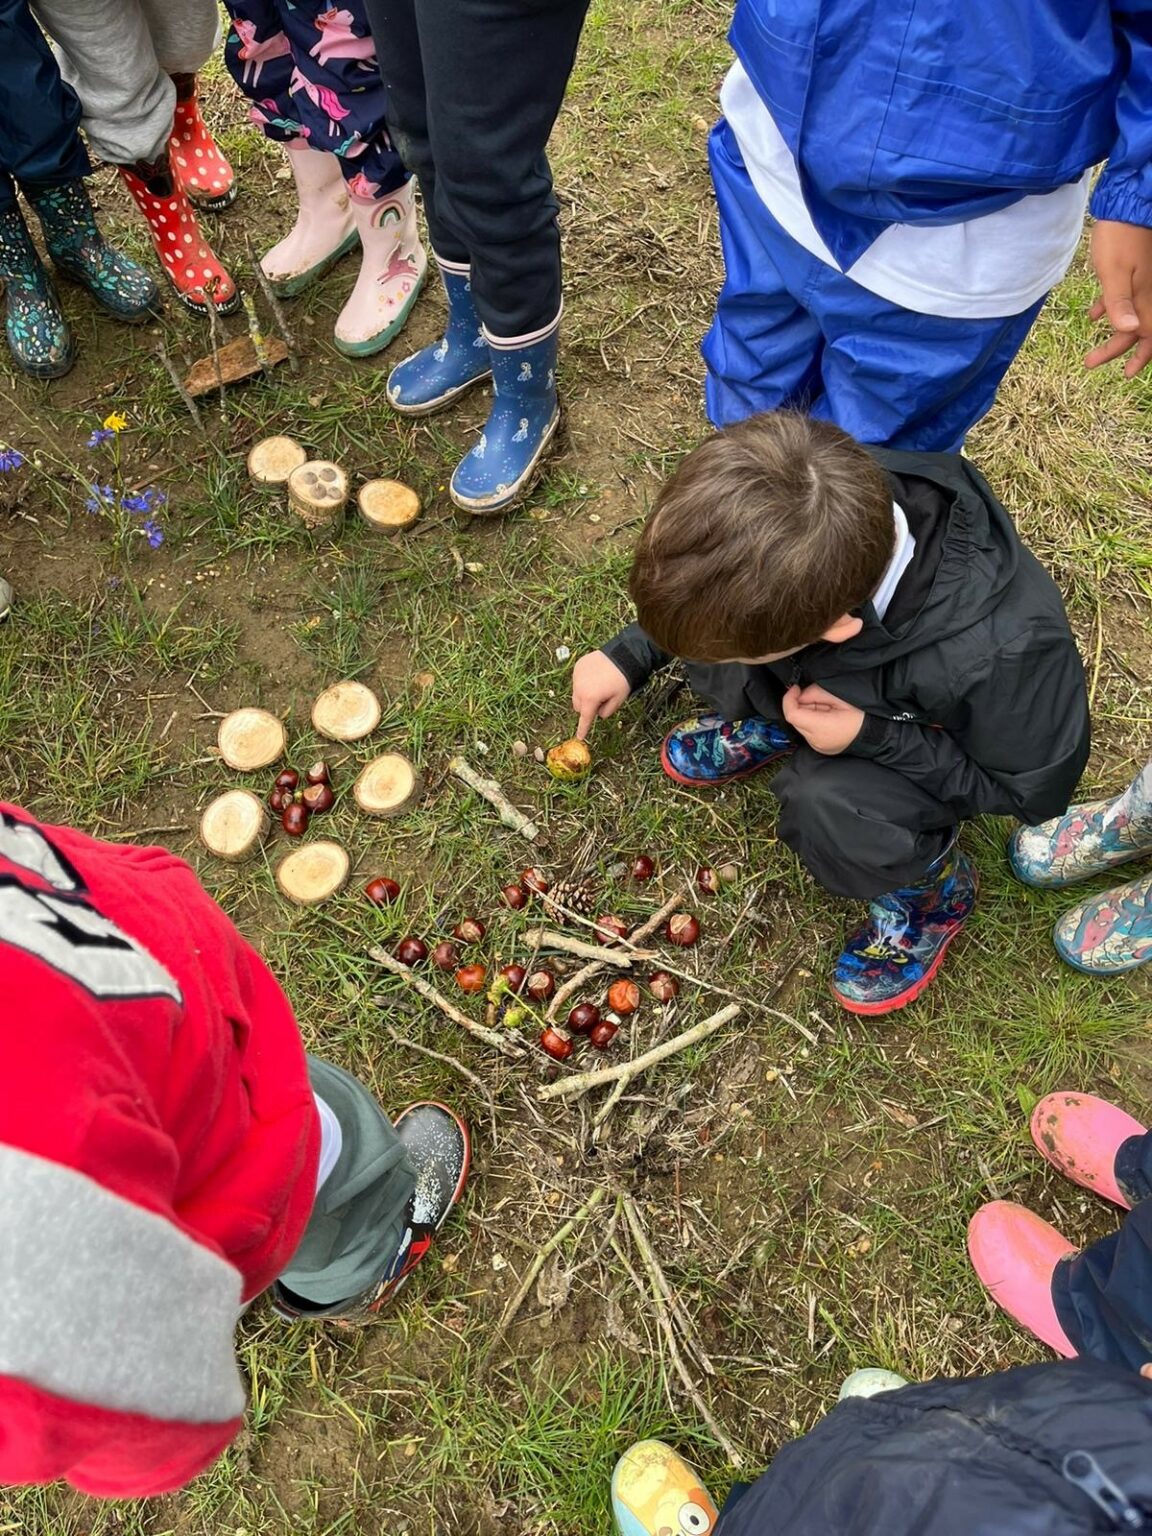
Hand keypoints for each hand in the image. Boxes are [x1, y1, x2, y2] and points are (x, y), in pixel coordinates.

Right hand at [572, 650, 631, 738]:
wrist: (622, 655)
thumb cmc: (622, 679)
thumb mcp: (618, 700)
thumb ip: (607, 711)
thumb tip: (598, 713)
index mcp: (590, 698)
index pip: (585, 718)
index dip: (583, 729)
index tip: (580, 737)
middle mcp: (579, 688)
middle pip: (578, 706)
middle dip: (587, 707)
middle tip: (601, 699)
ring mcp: (577, 677)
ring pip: (577, 693)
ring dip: (584, 694)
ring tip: (599, 685)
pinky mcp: (577, 667)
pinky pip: (577, 680)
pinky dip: (584, 682)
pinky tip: (596, 676)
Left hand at [781, 683, 864, 754]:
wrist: (874, 735)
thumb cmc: (861, 717)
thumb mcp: (839, 698)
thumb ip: (816, 694)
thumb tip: (800, 695)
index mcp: (821, 728)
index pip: (792, 714)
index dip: (789, 699)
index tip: (795, 688)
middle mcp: (816, 740)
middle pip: (795, 719)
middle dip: (800, 704)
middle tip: (818, 697)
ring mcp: (817, 746)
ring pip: (800, 725)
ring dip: (807, 712)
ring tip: (826, 708)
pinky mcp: (819, 747)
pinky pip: (807, 731)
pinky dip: (812, 721)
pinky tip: (826, 717)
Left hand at [1085, 220, 1151, 376]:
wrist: (1128, 204)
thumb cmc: (1119, 237)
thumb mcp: (1113, 273)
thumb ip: (1119, 303)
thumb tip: (1129, 331)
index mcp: (1147, 297)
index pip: (1148, 335)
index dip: (1140, 356)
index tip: (1125, 373)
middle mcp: (1150, 292)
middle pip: (1139, 329)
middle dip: (1118, 348)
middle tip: (1091, 362)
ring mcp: (1144, 281)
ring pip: (1133, 314)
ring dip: (1114, 331)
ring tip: (1093, 347)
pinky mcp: (1136, 270)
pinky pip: (1127, 296)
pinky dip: (1112, 308)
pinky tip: (1094, 314)